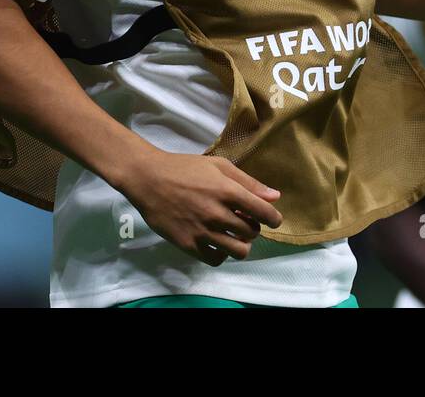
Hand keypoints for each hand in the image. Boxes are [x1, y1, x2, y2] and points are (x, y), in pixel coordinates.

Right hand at [120, 152, 283, 265]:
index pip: (263, 213)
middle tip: (244, 221)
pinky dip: (222, 254)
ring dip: (241, 244)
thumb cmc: (185, 168)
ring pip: (238, 251)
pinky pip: (215, 259)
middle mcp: (217, 213)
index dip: (274, 219)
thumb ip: (248, 182)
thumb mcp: (218, 166)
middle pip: (251, 233)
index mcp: (227, 191)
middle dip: (254, 228)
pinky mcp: (188, 244)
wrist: (148, 179)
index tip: (273, 220)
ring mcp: (202, 231)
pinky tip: (217, 243)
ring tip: (234, 236)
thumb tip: (275, 197)